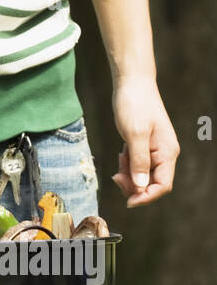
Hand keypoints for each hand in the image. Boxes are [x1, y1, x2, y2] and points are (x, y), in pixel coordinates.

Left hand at [111, 76, 178, 207]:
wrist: (132, 82)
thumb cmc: (134, 104)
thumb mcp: (134, 134)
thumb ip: (138, 161)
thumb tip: (140, 187)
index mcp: (167, 152)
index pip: (163, 185)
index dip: (146, 196)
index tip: (127, 201)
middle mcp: (164, 153)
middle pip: (151, 183)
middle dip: (133, 185)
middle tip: (116, 176)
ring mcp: (155, 150)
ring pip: (142, 175)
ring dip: (128, 174)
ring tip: (120, 158)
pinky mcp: (145, 145)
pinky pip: (137, 164)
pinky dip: (127, 164)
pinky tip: (121, 153)